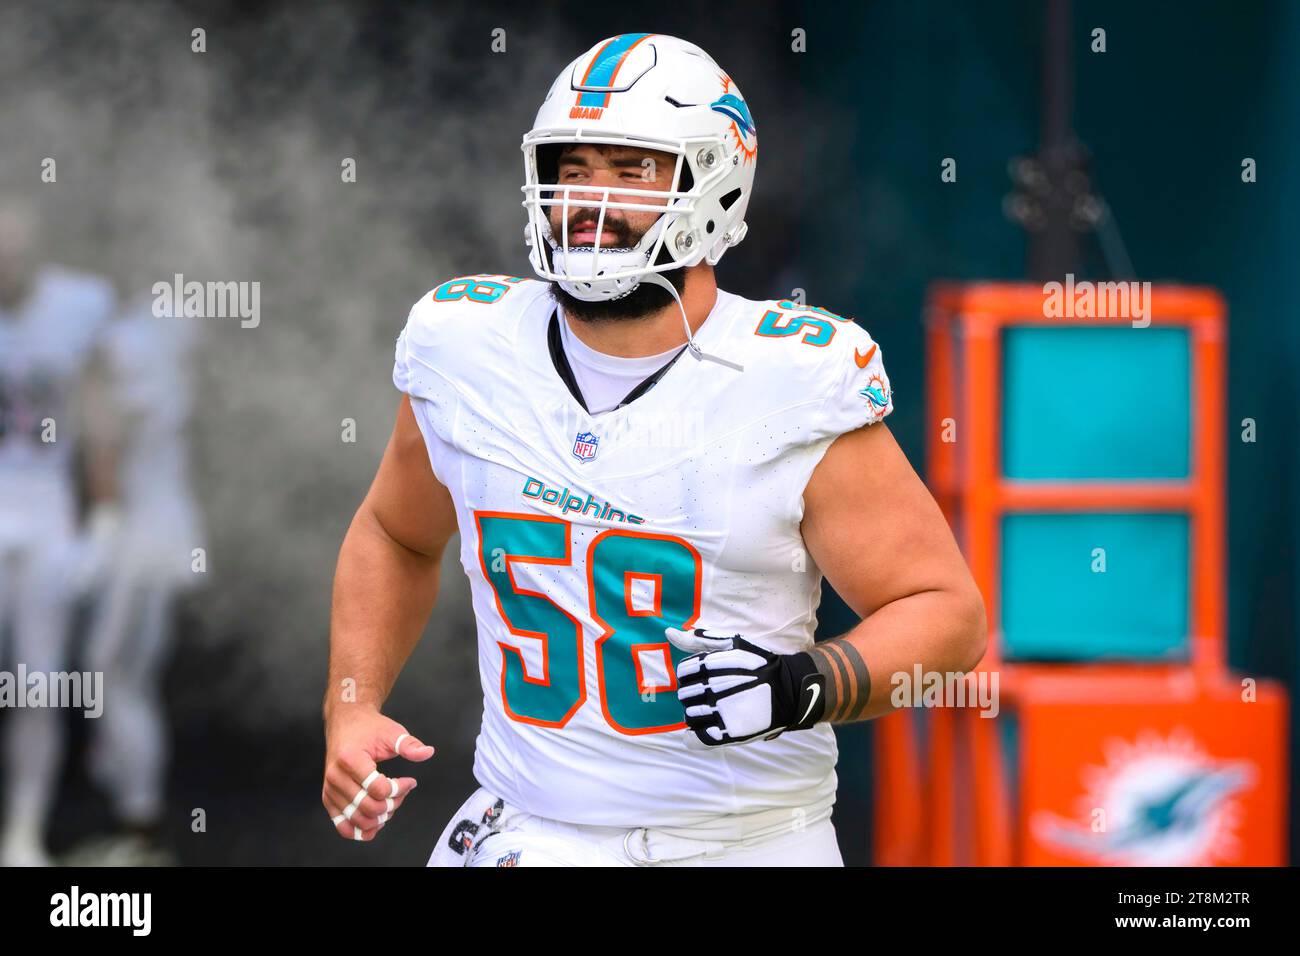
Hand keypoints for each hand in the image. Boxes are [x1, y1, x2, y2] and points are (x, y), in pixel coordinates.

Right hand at [322, 706, 433, 841]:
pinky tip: (376, 821)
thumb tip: (428, 752)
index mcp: (350, 759)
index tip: (409, 781)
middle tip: (401, 793)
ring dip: (380, 818)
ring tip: (390, 803)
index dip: (399, 789)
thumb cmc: (368, 728)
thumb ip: (409, 745)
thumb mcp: (392, 732)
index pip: (378, 789)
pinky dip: (361, 829)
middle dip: (392, 804)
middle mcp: (336, 777)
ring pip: (357, 820)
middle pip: (368, 807)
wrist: (345, 722)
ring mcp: (330, 789)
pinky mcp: (328, 798)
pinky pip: (343, 826)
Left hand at [664, 627, 826, 746]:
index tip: (708, 677)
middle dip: (695, 694)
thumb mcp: (733, 645)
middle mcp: (711, 689)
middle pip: (684, 695)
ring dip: (697, 715)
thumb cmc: (760, 666)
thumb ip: (700, 640)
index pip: (683, 673)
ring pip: (688, 716)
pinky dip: (694, 737)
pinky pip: (694, 739)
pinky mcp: (725, 735)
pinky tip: (707, 729)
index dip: (693, 675)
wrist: (789, 691)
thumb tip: (669, 633)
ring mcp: (718, 713)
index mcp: (711, 666)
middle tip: (714, 695)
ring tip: (714, 712)